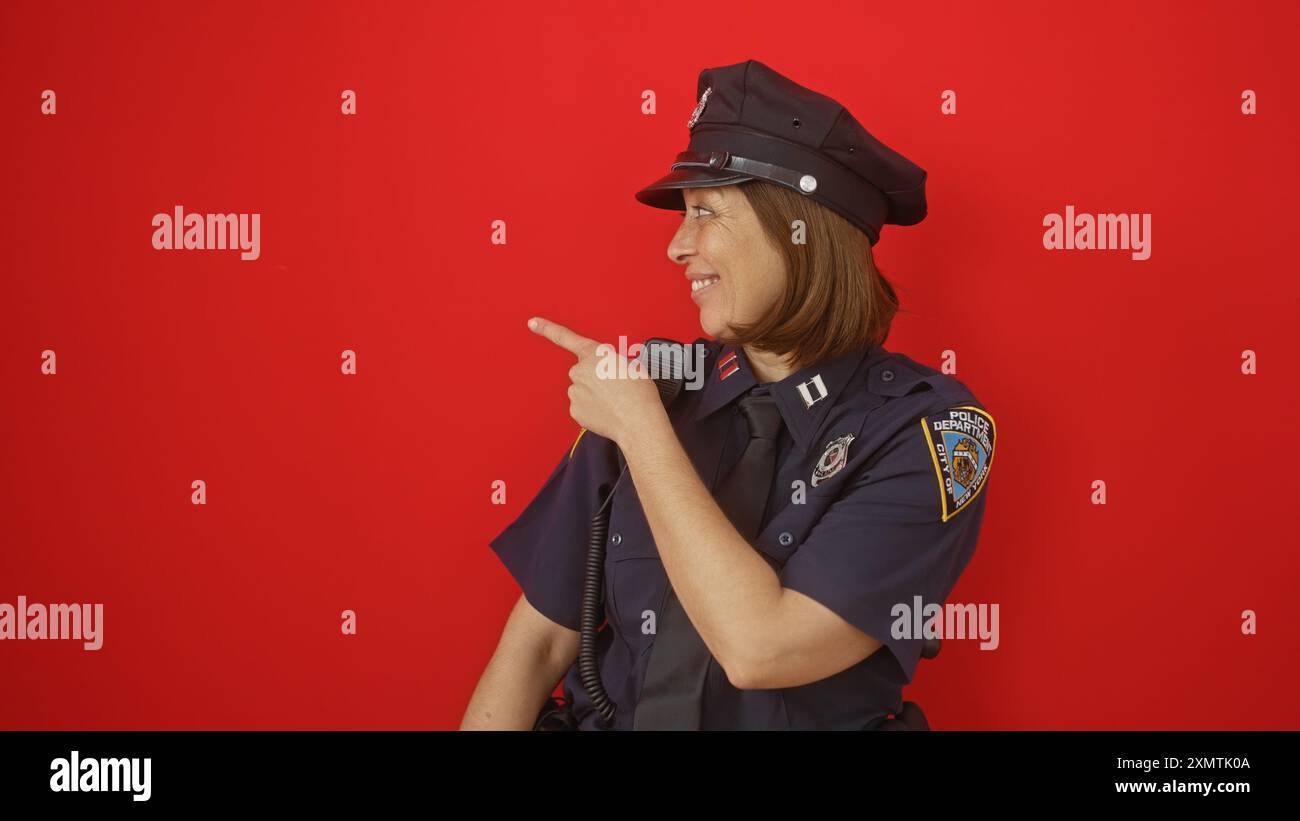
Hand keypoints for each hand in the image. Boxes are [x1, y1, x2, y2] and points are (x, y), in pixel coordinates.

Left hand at [527, 316, 665, 444]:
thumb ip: (611, 362)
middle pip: (584, 371)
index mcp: (594, 354)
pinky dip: (592, 409)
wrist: (638, 421)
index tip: (533, 323)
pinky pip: (582, 406)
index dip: (547, 328)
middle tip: (616, 387)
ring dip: (595, 394)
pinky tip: (607, 411)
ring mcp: (575, 391)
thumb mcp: (631, 365)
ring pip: (582, 390)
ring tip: (615, 401)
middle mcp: (580, 371)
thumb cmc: (639, 394)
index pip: (565, 337)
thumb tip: (609, 371)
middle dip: (596, 378)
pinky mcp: (575, 410)